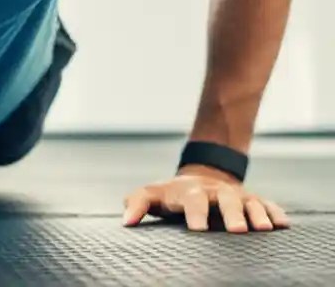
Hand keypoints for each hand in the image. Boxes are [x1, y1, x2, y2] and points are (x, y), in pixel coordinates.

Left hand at [122, 164, 290, 232]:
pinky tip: (283, 224)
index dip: (196, 214)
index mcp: (191, 191)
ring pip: (250, 202)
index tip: (198, 230)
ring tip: (264, 229)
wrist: (199, 178)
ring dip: (257, 214)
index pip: (193, 201)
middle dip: (232, 214)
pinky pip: (267, 204)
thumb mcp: (152, 195)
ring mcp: (236, 195)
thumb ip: (136, 204)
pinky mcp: (252, 200)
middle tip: (237, 231)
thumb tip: (125, 221)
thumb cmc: (172, 195)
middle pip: (225, 200)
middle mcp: (216, 192)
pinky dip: (275, 212)